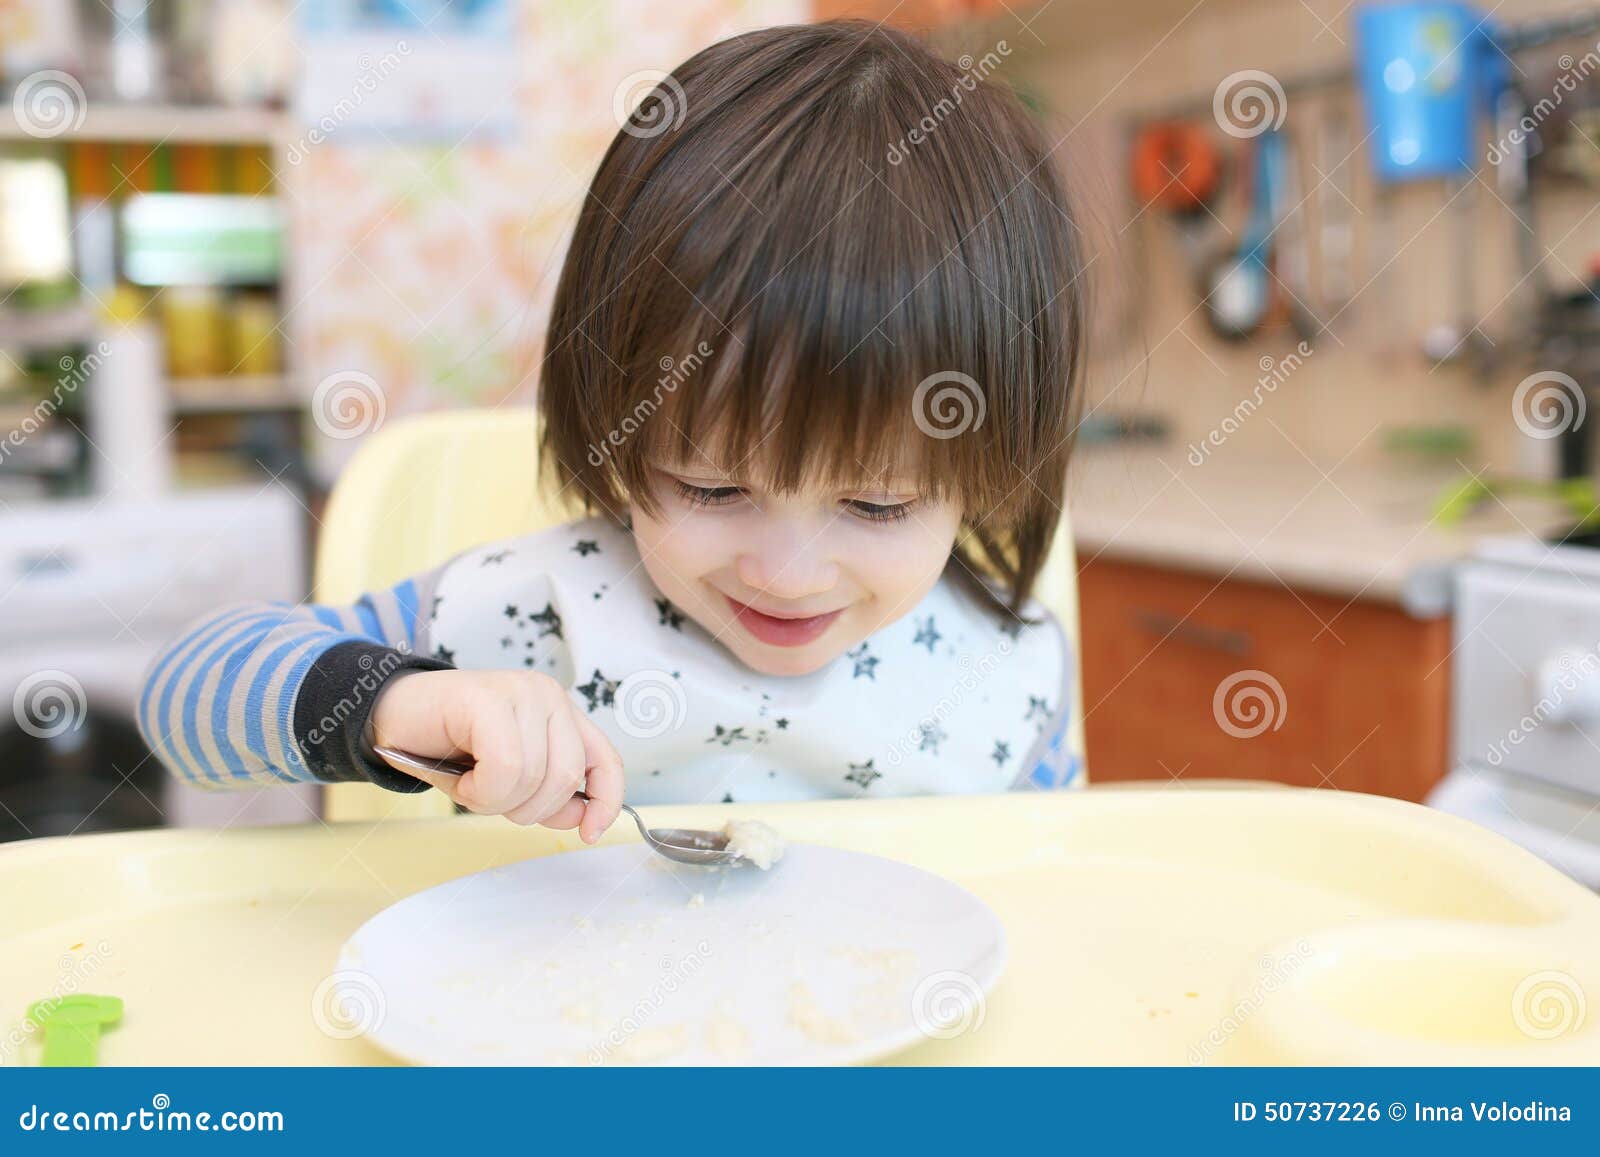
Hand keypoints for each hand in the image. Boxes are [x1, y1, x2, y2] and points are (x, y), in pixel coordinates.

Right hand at [367, 669, 622, 841]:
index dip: (606, 802)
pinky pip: (504, 767)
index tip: (588, 834)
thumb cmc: (450, 750)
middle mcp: (549, 696)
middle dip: (528, 808)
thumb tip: (581, 818)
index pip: (605, 761)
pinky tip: (461, 777)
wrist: (390, 719)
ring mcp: (520, 691)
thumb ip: (549, 796)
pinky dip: (479, 789)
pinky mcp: (487, 697)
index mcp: (562, 715)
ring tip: (470, 782)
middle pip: (567, 777)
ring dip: (494, 800)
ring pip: (533, 776)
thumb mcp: (509, 781)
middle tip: (489, 796)